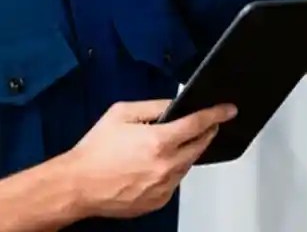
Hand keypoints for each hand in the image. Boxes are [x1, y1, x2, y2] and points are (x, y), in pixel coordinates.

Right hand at [63, 100, 237, 218]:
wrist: (78, 184)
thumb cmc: (95, 151)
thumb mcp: (121, 114)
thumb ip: (152, 106)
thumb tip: (173, 105)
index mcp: (158, 141)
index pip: (198, 124)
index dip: (216, 114)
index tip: (228, 110)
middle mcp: (165, 165)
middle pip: (199, 146)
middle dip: (206, 132)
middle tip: (207, 124)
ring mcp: (163, 186)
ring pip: (187, 165)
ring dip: (187, 152)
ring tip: (169, 144)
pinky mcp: (158, 201)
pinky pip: (174, 182)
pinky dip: (172, 170)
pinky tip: (155, 164)